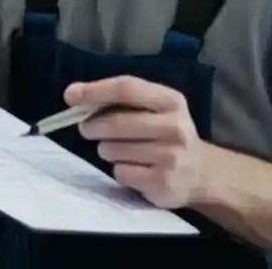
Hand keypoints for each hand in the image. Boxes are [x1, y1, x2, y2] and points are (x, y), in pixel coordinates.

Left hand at [65, 76, 206, 208]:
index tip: (70, 95)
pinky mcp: (162, 183)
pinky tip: (134, 168)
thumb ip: (122, 100)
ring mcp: (170, 157)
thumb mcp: (157, 109)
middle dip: (92, 125)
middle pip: (116, 122)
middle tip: (87, 128)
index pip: (127, 89)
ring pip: (113, 150)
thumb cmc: (167, 134)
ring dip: (106, 150)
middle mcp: (174, 127)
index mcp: (171, 101)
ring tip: (121, 150)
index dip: (95, 90)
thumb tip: (75, 96)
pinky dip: (119, 170)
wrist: (201, 173)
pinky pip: (120, 172)